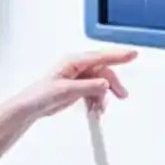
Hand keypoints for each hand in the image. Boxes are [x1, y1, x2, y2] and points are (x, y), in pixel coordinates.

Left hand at [18, 48, 136, 119]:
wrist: (31, 108)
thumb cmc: (40, 95)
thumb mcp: (66, 91)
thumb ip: (87, 87)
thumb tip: (104, 84)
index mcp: (72, 62)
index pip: (100, 57)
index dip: (118, 56)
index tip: (132, 54)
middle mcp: (76, 67)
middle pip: (103, 72)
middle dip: (112, 85)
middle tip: (121, 95)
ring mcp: (78, 77)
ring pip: (100, 84)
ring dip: (102, 98)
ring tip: (98, 110)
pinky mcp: (77, 87)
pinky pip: (94, 92)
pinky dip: (96, 101)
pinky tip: (94, 110)